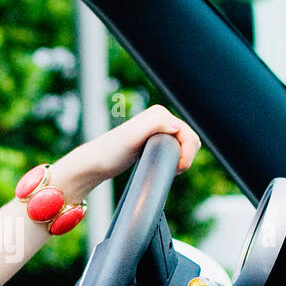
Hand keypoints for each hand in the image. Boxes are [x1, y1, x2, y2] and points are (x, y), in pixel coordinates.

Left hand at [75, 104, 201, 183]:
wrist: (96, 164)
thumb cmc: (110, 152)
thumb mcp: (132, 136)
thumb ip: (156, 124)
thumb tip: (177, 126)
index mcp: (159, 114)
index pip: (189, 134)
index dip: (188, 153)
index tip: (177, 169)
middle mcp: (160, 119)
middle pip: (190, 139)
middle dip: (187, 156)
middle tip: (174, 170)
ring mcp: (157, 131)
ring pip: (184, 145)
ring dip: (183, 158)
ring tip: (170, 169)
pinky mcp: (153, 142)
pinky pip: (176, 149)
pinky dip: (177, 159)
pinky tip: (166, 166)